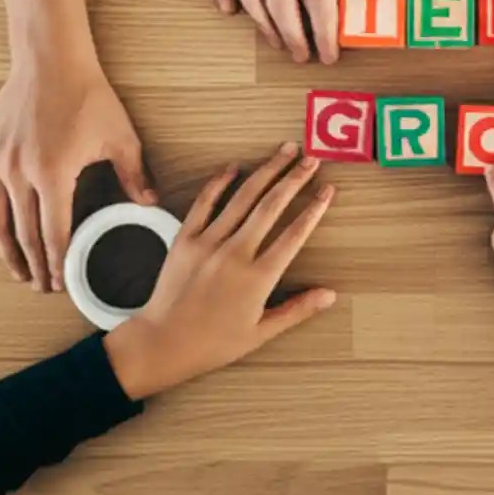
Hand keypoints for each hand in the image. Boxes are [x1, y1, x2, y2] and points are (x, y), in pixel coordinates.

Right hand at [0, 50, 153, 291]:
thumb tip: (150, 205)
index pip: (53, 233)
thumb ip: (133, 176)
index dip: (56, 263)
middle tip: (40, 286)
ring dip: (5, 250)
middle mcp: (19, 173)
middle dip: (32, 265)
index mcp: (54, 175)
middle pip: (23, 233)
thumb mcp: (121, 138)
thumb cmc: (89, 97)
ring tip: (16, 270)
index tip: (60, 283)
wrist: (52, 61)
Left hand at [103, 143, 337, 399]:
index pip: (294, 235)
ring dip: (266, 171)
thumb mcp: (262, 332)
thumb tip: (330, 294)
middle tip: (312, 159)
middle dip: (295, 179)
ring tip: (285, 151)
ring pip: (243, 198)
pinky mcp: (185, 239)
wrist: (163, 342)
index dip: (314, 209)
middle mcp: (235, 254)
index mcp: (258, 278)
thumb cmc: (214, 343)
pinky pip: (204, 203)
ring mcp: (208, 243)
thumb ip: (298, 309)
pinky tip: (234, 166)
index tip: (327, 190)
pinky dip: (219, 182)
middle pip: (272, 206)